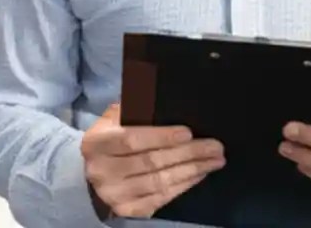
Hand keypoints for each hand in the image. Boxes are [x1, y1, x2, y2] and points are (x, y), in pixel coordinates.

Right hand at [80, 102, 225, 218]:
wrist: (95, 172)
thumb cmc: (111, 139)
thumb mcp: (114, 118)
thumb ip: (134, 109)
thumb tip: (163, 100)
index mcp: (96, 143)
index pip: (131, 140)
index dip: (161, 137)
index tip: (188, 132)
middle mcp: (102, 171)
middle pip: (151, 162)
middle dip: (187, 154)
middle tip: (215, 147)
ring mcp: (114, 194)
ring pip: (159, 182)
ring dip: (192, 171)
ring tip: (214, 160)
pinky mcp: (127, 210)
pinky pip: (161, 198)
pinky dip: (183, 186)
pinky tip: (199, 175)